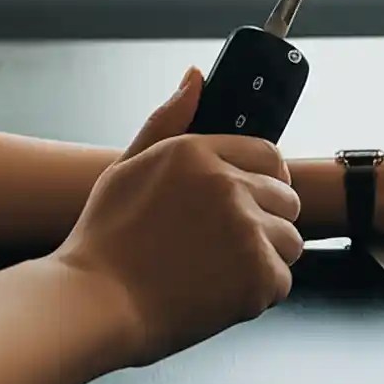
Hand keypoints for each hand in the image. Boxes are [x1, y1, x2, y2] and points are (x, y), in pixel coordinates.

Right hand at [51, 68, 303, 365]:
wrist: (94, 305)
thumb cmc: (104, 244)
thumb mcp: (125, 168)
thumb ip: (167, 121)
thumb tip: (196, 77)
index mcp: (198, 153)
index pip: (269, 156)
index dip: (265, 181)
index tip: (252, 202)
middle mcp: (228, 185)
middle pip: (286, 199)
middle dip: (264, 222)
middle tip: (222, 246)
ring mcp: (247, 229)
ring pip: (289, 240)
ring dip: (264, 258)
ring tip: (217, 271)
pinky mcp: (259, 273)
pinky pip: (282, 280)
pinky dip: (256, 293)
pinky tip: (217, 294)